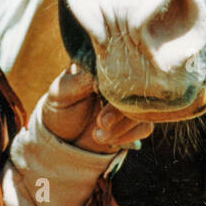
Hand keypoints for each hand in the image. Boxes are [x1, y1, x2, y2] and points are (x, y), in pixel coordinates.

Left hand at [38, 63, 153, 154]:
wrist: (62, 136)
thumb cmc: (60, 107)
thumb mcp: (62, 92)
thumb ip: (79, 81)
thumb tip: (98, 73)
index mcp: (104, 66)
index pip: (120, 65)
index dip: (115, 81)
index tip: (99, 96)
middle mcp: (122, 81)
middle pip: (136, 88)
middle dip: (119, 109)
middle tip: (101, 122)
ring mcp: (131, 100)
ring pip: (143, 109)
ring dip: (123, 126)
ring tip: (98, 135)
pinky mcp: (136, 121)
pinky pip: (145, 126)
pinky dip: (129, 135)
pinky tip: (110, 140)